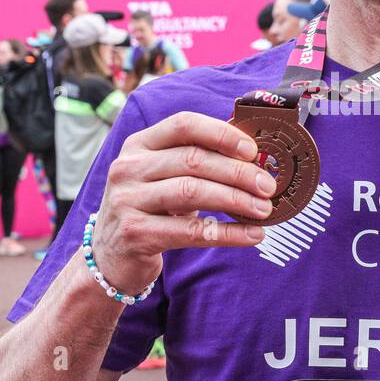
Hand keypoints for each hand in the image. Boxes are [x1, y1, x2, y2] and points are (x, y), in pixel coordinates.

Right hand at [89, 111, 276, 293]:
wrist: (111, 255)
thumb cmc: (151, 208)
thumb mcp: (165, 176)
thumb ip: (198, 159)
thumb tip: (253, 149)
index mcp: (139, 144)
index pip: (183, 124)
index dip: (221, 134)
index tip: (253, 151)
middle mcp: (128, 167)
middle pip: (194, 160)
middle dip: (238, 172)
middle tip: (268, 186)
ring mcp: (127, 200)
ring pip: (192, 192)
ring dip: (236, 200)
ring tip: (264, 210)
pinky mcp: (135, 234)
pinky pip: (191, 231)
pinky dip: (228, 233)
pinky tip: (252, 235)